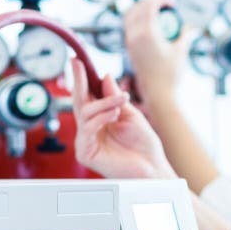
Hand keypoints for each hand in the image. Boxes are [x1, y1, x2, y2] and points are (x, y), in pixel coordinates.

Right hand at [71, 59, 174, 178]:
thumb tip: (105, 76)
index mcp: (101, 120)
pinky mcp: (85, 153)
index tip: (77, 62)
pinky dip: (101, 118)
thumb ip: (115, 98)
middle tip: (78, 65)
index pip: (87, 97)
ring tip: (121, 102)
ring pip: (85, 113)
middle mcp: (91, 129)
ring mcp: (86, 141)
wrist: (153, 167)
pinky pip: (87, 129)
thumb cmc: (145, 146)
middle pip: (79, 102)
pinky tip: (114, 115)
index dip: (82, 79)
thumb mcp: (131, 114)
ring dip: (104, 103)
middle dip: (79, 82)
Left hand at [124, 0, 188, 107]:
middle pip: (138, 8)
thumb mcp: (181, 52)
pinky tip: (150, 25)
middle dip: (150, 2)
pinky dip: (138, 20)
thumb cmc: (172, 74)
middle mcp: (134, 35)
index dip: (161, 0)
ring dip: (141, 10)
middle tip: (164, 5)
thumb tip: (188, 27)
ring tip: (156, 13)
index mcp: (147, 33)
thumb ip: (184, 36)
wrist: (158, 93)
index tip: (172, 3)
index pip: (149, 6)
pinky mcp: (129, 48)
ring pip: (130, 16)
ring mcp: (130, 42)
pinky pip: (130, 27)